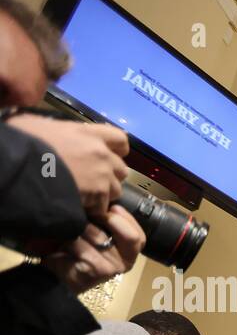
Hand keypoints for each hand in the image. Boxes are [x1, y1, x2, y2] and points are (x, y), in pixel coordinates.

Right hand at [6, 116, 128, 217]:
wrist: (18, 165)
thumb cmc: (24, 141)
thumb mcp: (40, 125)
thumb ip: (61, 132)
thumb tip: (59, 135)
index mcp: (88, 133)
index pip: (121, 140)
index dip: (117, 151)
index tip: (107, 156)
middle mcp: (101, 153)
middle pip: (121, 169)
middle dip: (110, 176)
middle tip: (91, 180)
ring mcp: (102, 176)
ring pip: (115, 190)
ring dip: (103, 194)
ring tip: (83, 195)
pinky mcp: (97, 196)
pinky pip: (103, 207)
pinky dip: (93, 209)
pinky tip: (78, 206)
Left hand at [40, 208, 145, 292]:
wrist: (56, 275)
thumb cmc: (75, 251)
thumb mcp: (94, 234)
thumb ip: (106, 222)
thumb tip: (106, 201)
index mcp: (129, 253)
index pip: (138, 235)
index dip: (125, 218)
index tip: (111, 207)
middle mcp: (127, 262)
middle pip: (131, 237)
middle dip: (109, 221)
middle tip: (92, 214)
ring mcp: (115, 268)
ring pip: (102, 238)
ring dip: (82, 230)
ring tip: (71, 232)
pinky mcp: (99, 271)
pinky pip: (85, 246)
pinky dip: (71, 242)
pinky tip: (64, 245)